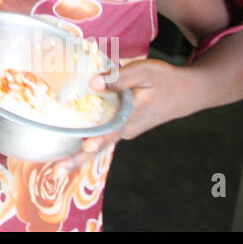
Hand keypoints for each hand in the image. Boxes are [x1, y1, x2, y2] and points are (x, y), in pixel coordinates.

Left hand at [53, 58, 200, 173]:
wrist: (187, 93)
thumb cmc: (165, 80)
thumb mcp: (145, 72)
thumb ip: (120, 78)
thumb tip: (94, 83)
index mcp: (131, 117)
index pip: (111, 131)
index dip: (98, 139)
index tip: (85, 147)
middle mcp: (126, 129)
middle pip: (100, 145)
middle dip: (77, 159)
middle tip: (56, 171)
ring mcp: (125, 130)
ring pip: (100, 144)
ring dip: (79, 156)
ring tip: (57, 168)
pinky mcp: (123, 127)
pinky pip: (104, 137)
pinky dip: (88, 143)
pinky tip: (71, 146)